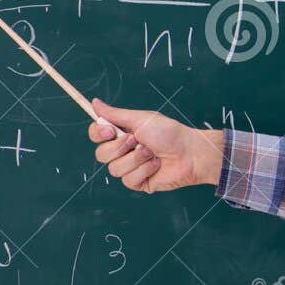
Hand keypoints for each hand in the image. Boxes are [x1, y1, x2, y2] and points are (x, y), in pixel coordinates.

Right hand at [87, 97, 223, 193]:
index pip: (96, 135)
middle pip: (101, 154)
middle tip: (138, 140)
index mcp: (122, 134)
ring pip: (114, 169)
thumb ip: (115, 114)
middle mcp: (124, 151)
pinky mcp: (139, 182)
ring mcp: (131, 168)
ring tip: (152, 153)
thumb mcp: (140, 119)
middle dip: (119, 148)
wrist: (190, 153)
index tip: (109, 131)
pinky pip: (128, 181)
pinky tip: (156, 165)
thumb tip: (94, 102)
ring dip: (135, 159)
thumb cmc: (169, 133)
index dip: (98, 134)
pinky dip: (143, 171)